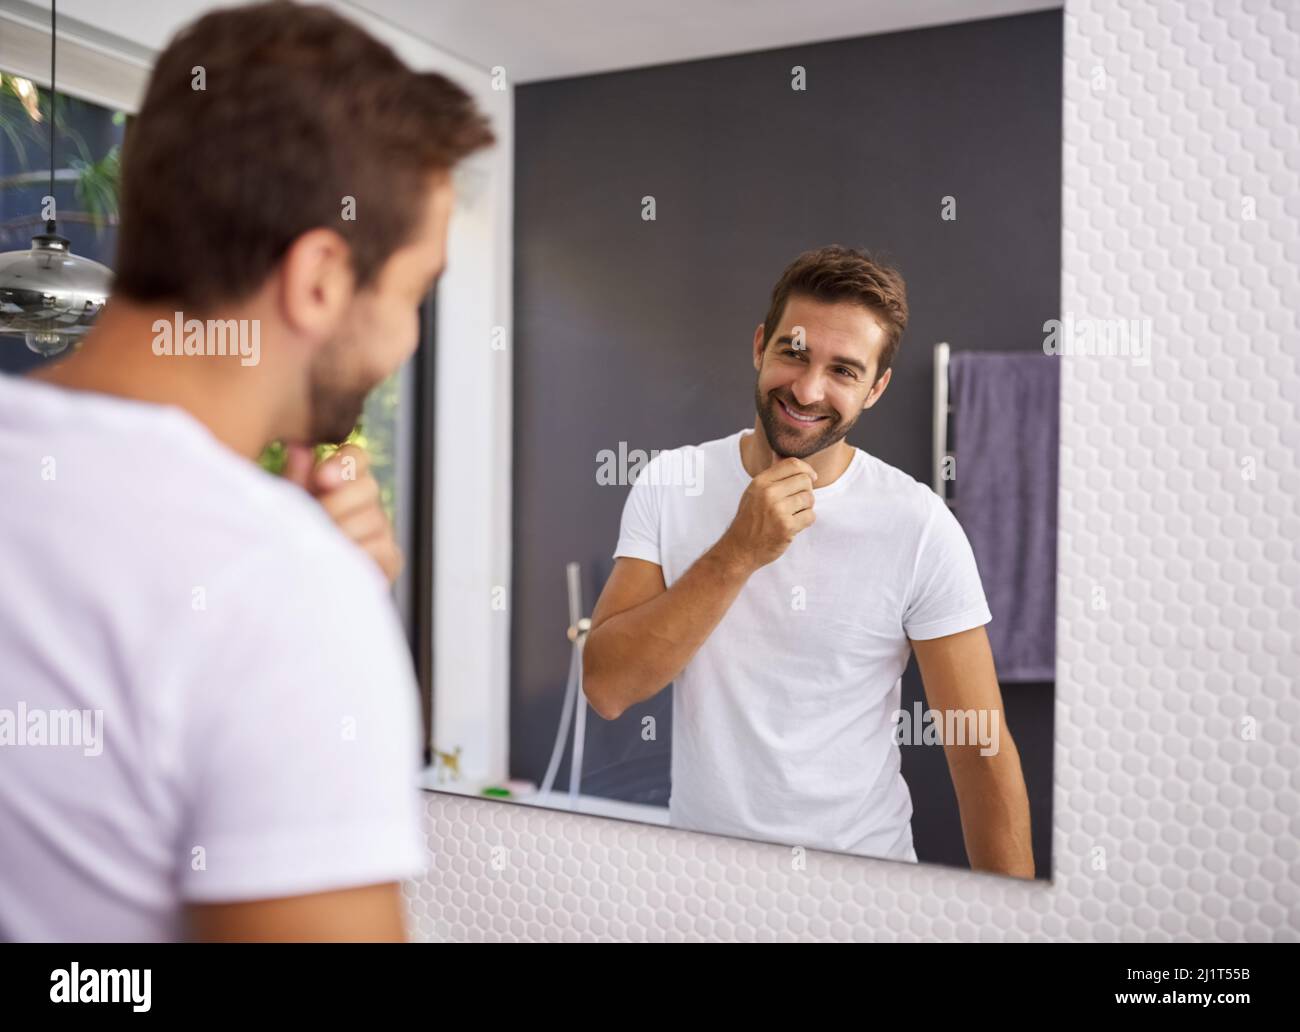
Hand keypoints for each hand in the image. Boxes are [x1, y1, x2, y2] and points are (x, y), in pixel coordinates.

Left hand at [284, 442, 403, 584]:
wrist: (301, 588)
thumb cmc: (294, 539)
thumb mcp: (289, 507)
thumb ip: (295, 478)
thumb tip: (298, 446)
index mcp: (342, 481)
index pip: (357, 457)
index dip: (344, 463)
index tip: (323, 478)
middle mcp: (367, 501)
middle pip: (368, 486)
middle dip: (338, 503)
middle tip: (317, 520)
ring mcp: (381, 529)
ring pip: (374, 518)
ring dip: (344, 531)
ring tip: (320, 544)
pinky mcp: (390, 557)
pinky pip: (382, 547)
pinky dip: (358, 553)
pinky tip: (338, 559)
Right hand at [715, 455, 817, 572]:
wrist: (740, 548)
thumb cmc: (749, 519)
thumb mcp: (753, 492)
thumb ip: (770, 475)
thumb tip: (780, 454)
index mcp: (760, 482)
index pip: (793, 464)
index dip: (807, 469)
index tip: (811, 478)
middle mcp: (768, 493)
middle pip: (805, 481)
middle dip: (806, 491)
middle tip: (797, 502)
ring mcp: (778, 510)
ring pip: (810, 499)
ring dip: (806, 507)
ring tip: (793, 514)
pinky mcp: (787, 527)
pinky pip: (810, 516)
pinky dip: (805, 521)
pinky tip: (793, 525)